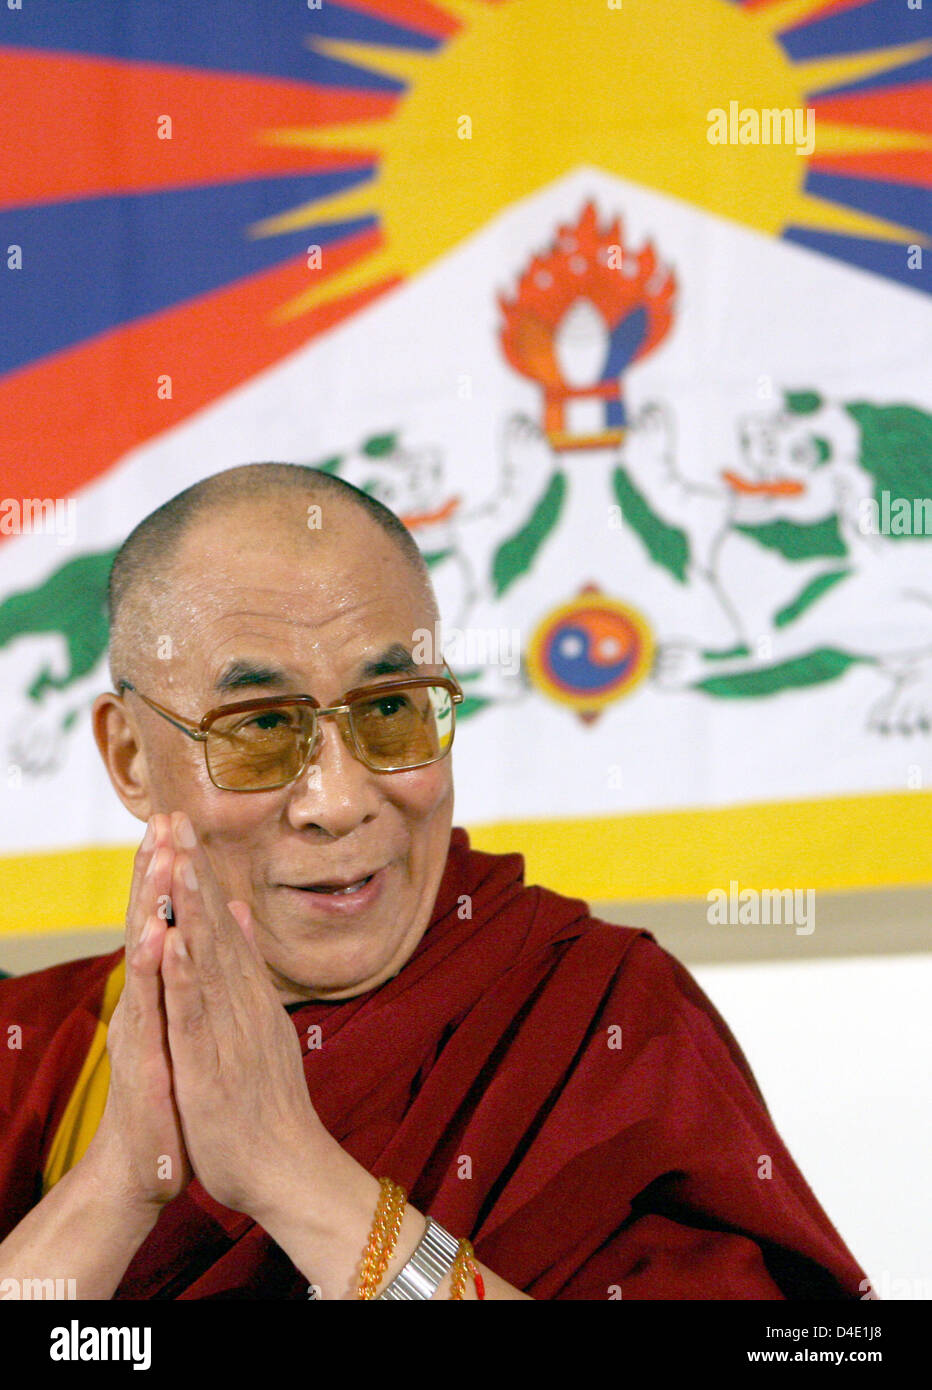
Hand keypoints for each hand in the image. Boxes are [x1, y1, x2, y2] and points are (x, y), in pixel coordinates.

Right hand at [83, 814, 192, 1211]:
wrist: (146, 1167)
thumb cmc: (173, 1095)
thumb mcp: (186, 1028)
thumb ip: (191, 977)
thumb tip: (201, 930)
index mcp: (160, 991)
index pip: (163, 919)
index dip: (167, 871)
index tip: (175, 821)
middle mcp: (146, 1001)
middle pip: (149, 923)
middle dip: (155, 870)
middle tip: (161, 819)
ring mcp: (146, 1026)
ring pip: (149, 954)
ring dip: (153, 904)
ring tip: (159, 858)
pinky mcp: (153, 1057)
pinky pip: (157, 1005)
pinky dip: (158, 967)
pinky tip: (162, 933)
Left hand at [159, 815, 325, 1216]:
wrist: (290, 1165)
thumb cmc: (269, 1100)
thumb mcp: (261, 1021)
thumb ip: (251, 965)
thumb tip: (244, 910)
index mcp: (247, 992)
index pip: (222, 921)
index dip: (201, 871)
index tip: (184, 826)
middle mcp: (241, 1000)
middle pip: (216, 924)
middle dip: (193, 869)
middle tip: (177, 816)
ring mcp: (229, 1029)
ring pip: (207, 957)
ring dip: (191, 906)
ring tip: (176, 856)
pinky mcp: (212, 1064)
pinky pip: (195, 1012)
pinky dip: (186, 974)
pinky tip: (175, 940)